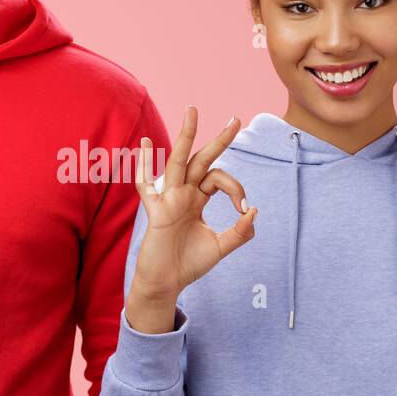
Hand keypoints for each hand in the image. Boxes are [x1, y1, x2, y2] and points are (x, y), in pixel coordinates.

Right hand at [125, 106, 256, 332]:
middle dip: (219, 140)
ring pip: (178, 161)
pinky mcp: (155, 211)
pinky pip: (146, 185)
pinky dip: (143, 165)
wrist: (167, 283)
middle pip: (201, 159)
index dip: (235, 188)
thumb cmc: (189, 264)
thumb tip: (253, 210)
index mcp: (197, 199)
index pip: (219, 179)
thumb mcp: (221, 247)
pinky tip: (144, 144)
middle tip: (236, 119)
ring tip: (193, 112)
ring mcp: (168, 199)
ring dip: (186, 136)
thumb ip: (239, 232)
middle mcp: (183, 194)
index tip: (242, 209)